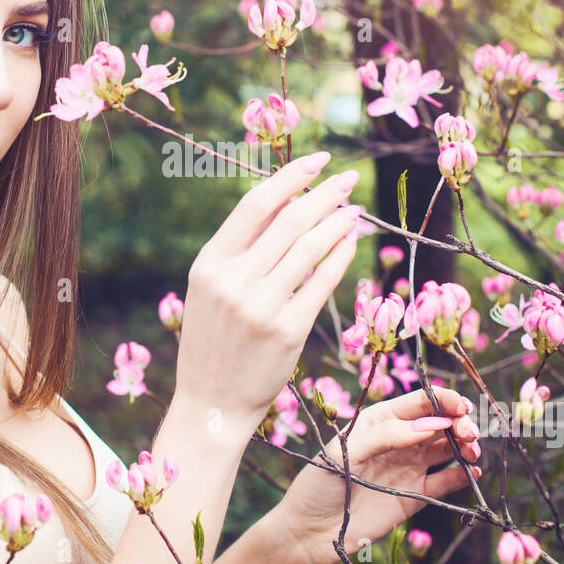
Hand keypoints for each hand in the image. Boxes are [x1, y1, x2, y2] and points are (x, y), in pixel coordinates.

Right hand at [174, 151, 361, 428]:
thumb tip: (286, 198)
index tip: (318, 160)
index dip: (291, 176)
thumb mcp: (211, 289)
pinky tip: (351, 242)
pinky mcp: (288, 330)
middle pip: (290, 220)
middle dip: (325, 193)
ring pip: (311, 247)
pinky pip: (323, 282)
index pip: (256, 204)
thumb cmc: (214, 340)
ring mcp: (261, 306)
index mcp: (209, 263)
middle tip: (349, 179)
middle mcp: (234, 281)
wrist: (212, 402)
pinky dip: (341, 257)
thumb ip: (243, 247)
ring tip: (354, 210)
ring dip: (338, 222)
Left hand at [273, 386, 482, 563]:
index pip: (418, 403)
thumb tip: (430, 424)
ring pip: (446, 448)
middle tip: (469, 432)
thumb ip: (388, 435)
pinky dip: (463, 474)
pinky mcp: (415, 495)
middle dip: (458, 423)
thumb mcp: (347, 451)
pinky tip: (472, 471)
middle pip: (438, 423)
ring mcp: (408, 467)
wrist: (310, 531)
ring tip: (472, 451)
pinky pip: (446, 480)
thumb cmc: (320, 483)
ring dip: (465, 445)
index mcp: (379, 420)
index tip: (462, 406)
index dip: (443, 400)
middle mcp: (398, 440)